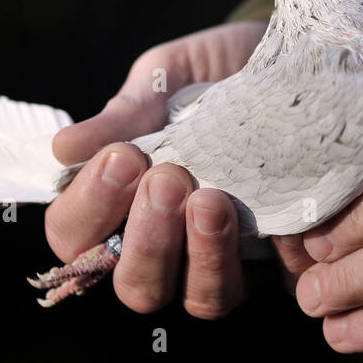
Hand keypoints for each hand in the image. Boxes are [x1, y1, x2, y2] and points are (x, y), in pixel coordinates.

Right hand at [45, 21, 266, 317]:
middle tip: (167, 177)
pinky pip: (256, 287)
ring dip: (199, 256)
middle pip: (135, 286)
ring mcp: (220, 262)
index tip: (121, 157)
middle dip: (146, 237)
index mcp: (120, 204)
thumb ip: (126, 113)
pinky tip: (249, 212)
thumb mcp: (169, 78)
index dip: (89, 208)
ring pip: (198, 300)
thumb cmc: (217, 74)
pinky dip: (246, 257)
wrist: (298, 63)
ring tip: (211, 199)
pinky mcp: (275, 266)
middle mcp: (166, 246)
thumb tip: (64, 148)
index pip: (75, 235)